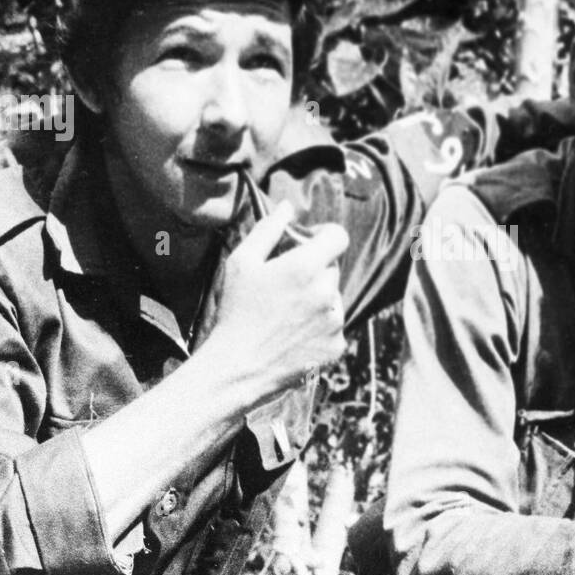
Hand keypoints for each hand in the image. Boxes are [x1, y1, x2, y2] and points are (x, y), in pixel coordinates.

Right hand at [202, 200, 349, 402]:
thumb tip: (288, 207)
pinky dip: (320, 326)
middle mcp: (327, 293)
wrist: (238, 368)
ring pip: (335, 297)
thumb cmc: (235, 312)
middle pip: (332, 268)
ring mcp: (335, 321)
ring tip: (286, 314)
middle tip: (285, 285)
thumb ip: (268, 229)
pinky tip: (293, 334)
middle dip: (314, 270)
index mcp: (306, 267)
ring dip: (318, 299)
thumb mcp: (242, 263)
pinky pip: (334, 325)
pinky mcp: (336, 346)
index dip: (324, 235)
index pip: (338, 236)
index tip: (309, 242)